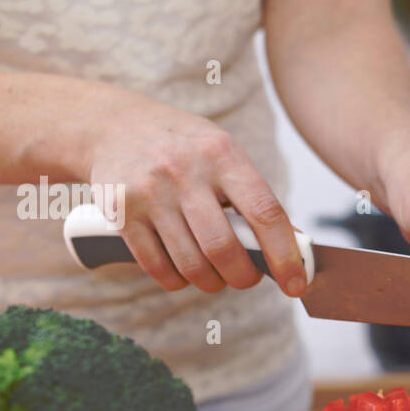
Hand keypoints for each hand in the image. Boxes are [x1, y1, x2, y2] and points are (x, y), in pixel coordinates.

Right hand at [87, 100, 308, 296]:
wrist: (113, 125)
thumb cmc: (183, 147)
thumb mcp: (223, 154)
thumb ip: (254, 196)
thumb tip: (294, 246)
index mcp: (223, 154)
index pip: (265, 213)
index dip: (285, 256)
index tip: (296, 285)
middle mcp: (185, 170)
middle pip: (224, 249)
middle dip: (242, 277)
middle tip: (245, 277)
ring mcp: (150, 191)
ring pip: (191, 264)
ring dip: (211, 283)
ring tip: (215, 277)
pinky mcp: (121, 212)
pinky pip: (156, 267)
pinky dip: (176, 281)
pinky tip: (182, 273)